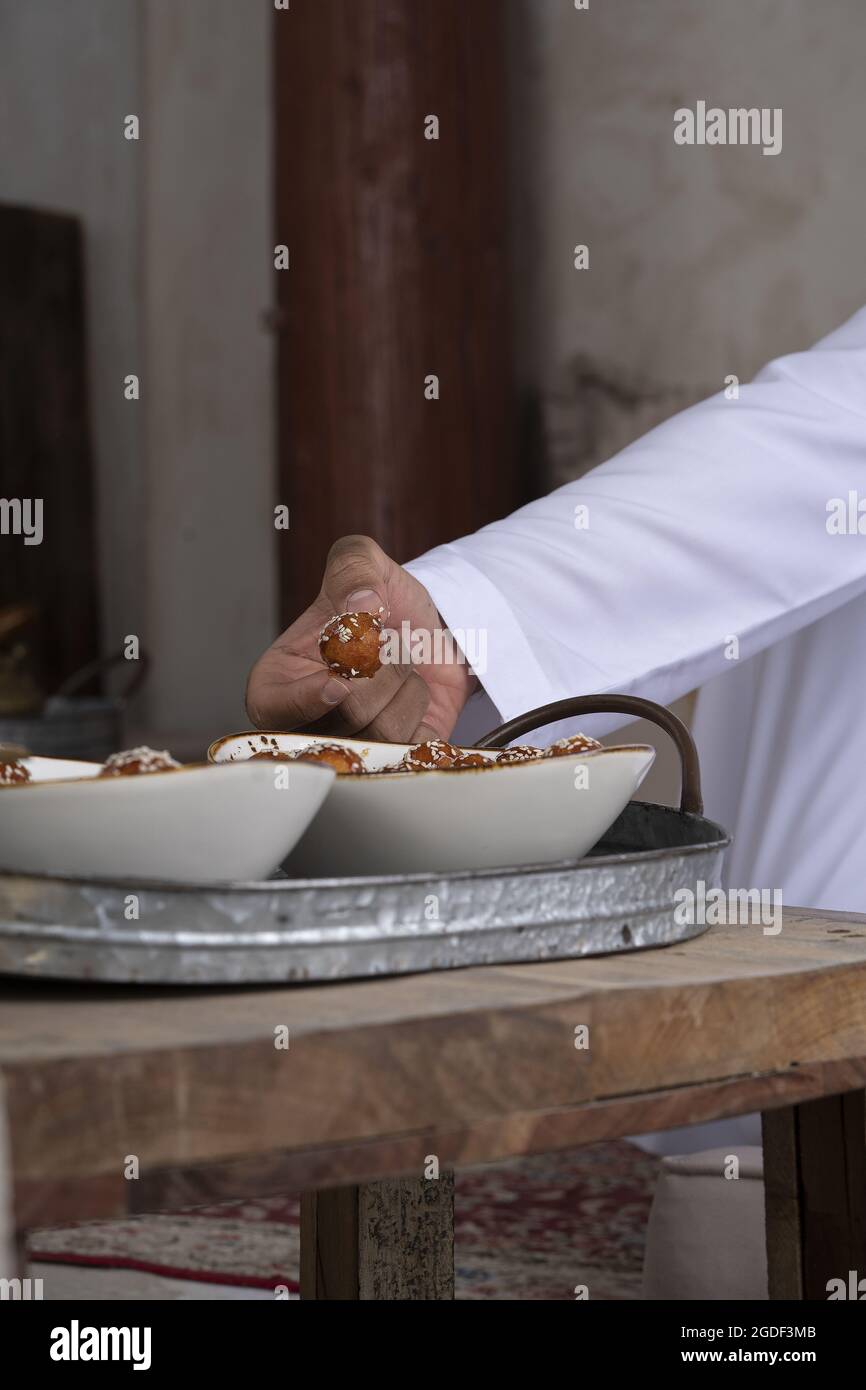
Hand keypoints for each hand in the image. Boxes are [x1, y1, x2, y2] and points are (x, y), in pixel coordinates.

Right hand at [245, 535, 476, 741]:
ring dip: (403, 683)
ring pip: (381, 729)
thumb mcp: (360, 562)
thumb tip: (360, 606)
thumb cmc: (380, 600)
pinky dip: (420, 705)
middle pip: (346, 714)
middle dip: (379, 667)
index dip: (307, 698)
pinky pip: (408, 744)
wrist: (429, 624)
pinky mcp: (389, 758)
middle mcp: (306, 723)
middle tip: (383, 644)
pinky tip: (411, 690)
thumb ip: (353, 569)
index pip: (272, 709)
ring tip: (397, 665)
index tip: (337, 681)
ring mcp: (348, 745)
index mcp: (276, 684)